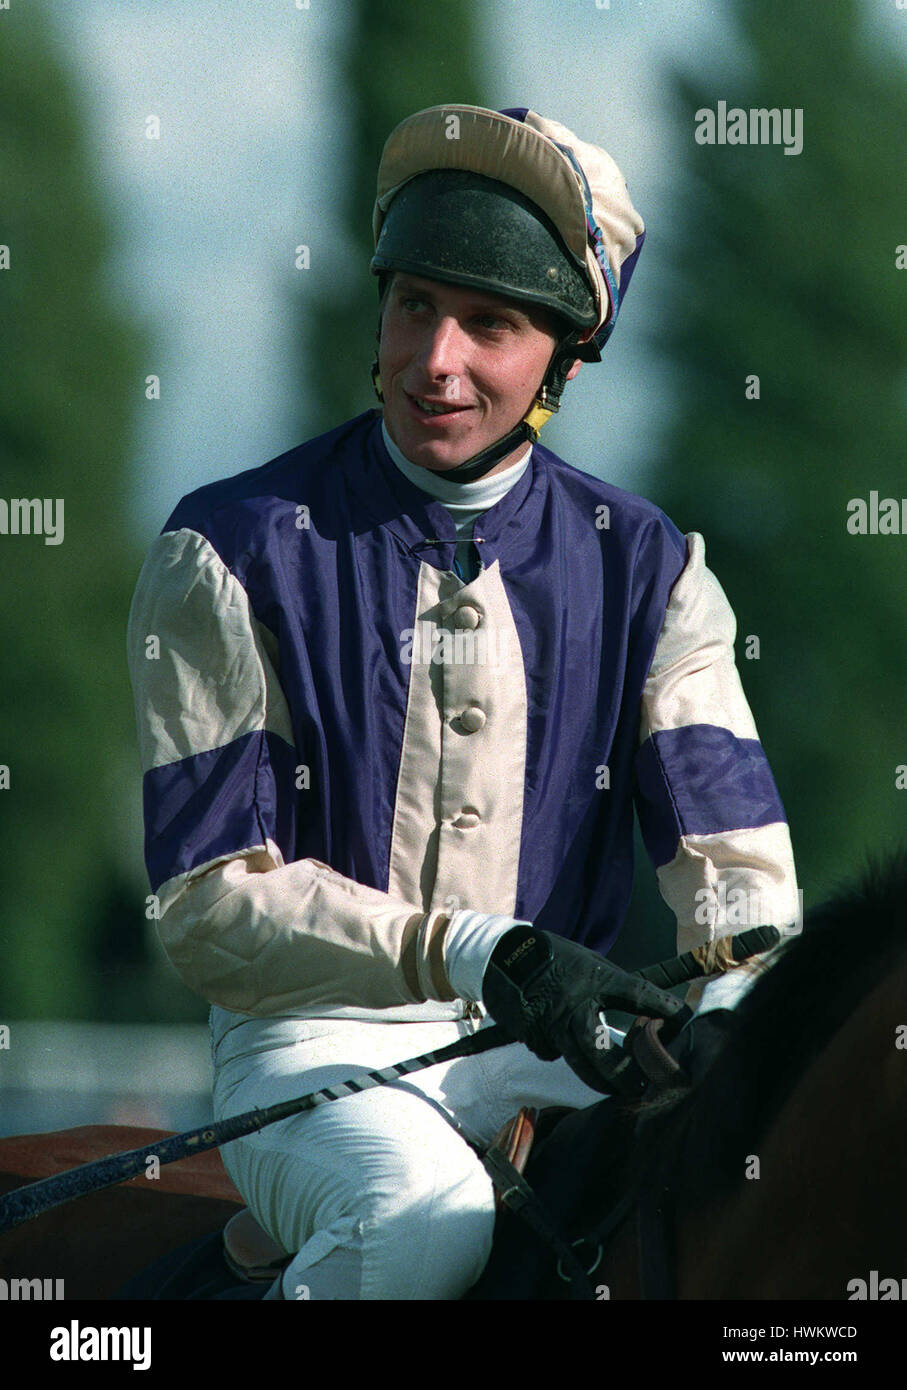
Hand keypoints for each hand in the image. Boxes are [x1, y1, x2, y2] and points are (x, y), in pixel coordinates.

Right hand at [481, 926, 691, 1093]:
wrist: (505, 957)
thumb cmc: (555, 958)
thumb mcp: (588, 963)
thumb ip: (611, 986)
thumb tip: (643, 1011)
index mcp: (595, 980)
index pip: (638, 994)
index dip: (663, 1008)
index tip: (685, 1021)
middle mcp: (575, 1004)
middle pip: (602, 1051)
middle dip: (623, 1075)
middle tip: (641, 1088)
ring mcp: (551, 1022)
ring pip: (578, 1062)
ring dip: (598, 1079)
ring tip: (614, 1089)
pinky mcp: (532, 1033)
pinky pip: (551, 1052)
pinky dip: (559, 1052)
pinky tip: (560, 1041)